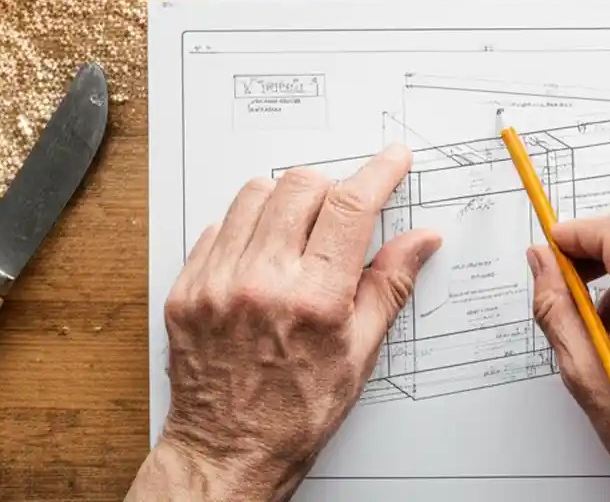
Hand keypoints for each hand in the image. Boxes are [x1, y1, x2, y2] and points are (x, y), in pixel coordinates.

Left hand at [126, 145, 441, 500]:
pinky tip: (260, 260)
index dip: (379, 172)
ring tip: (298, 235)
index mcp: (314, 299)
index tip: (392, 159)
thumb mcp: (359, 353)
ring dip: (285, 201)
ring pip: (254, 194)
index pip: (352, 207)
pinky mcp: (187, 289)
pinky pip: (217, 227)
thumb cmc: (297, 413)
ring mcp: (217, 282)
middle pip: (301, 185)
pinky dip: (245, 230)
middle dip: (332, 187)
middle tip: (342, 213)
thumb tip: (422, 241)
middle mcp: (261, 282)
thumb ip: (391, 285)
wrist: (229, 451)